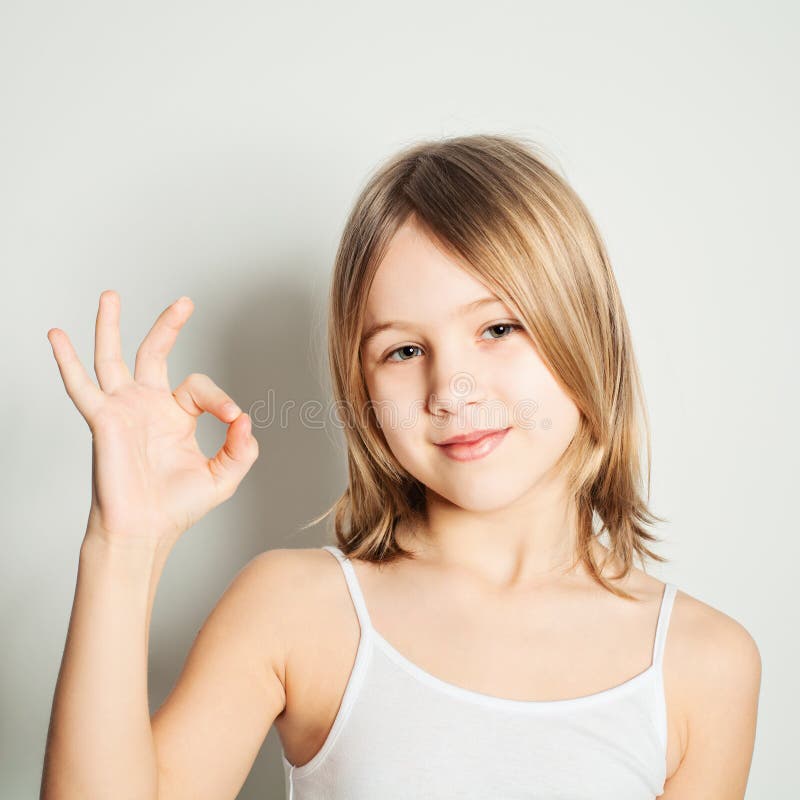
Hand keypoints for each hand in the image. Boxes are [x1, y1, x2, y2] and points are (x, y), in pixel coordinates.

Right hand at [47, 290, 258, 547]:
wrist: (146, 530)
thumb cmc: (177, 507)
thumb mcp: (223, 476)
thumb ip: (242, 449)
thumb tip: (246, 418)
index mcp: (176, 416)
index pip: (199, 386)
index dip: (220, 398)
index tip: (233, 418)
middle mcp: (148, 406)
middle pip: (156, 353)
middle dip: (169, 325)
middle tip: (185, 302)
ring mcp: (123, 410)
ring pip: (113, 358)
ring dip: (111, 326)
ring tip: (111, 295)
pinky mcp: (103, 420)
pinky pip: (80, 386)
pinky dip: (67, 360)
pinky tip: (57, 335)